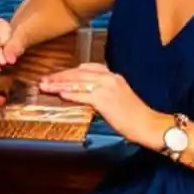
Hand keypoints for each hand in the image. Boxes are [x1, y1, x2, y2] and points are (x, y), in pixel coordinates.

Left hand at [39, 63, 157, 144]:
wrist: (149, 124)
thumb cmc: (134, 116)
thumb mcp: (117, 98)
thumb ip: (101, 94)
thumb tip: (82, 96)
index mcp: (112, 76)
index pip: (85, 69)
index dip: (68, 72)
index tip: (55, 75)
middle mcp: (109, 78)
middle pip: (78, 73)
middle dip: (59, 76)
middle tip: (44, 79)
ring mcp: (107, 87)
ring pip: (78, 82)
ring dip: (59, 84)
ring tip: (45, 86)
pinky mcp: (105, 100)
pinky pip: (84, 95)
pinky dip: (71, 94)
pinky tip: (60, 94)